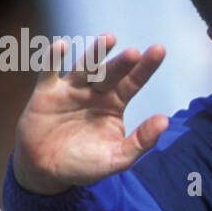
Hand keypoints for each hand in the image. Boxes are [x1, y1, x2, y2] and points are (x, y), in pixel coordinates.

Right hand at [12, 34, 169, 194]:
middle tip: (134, 53)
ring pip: (84, 68)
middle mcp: (95, 92)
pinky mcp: (46, 94)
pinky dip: (53, 60)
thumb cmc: (86, 164)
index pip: (133, 82)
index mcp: (115, 103)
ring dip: (94, 54)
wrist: (48, 172)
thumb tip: (165, 120)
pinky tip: (60, 46)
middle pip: (111, 73)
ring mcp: (71, 90)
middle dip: (122, 63)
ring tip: (108, 39)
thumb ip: (141, 141)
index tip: (159, 50)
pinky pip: (49, 73)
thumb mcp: (117, 158)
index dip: (145, 67)